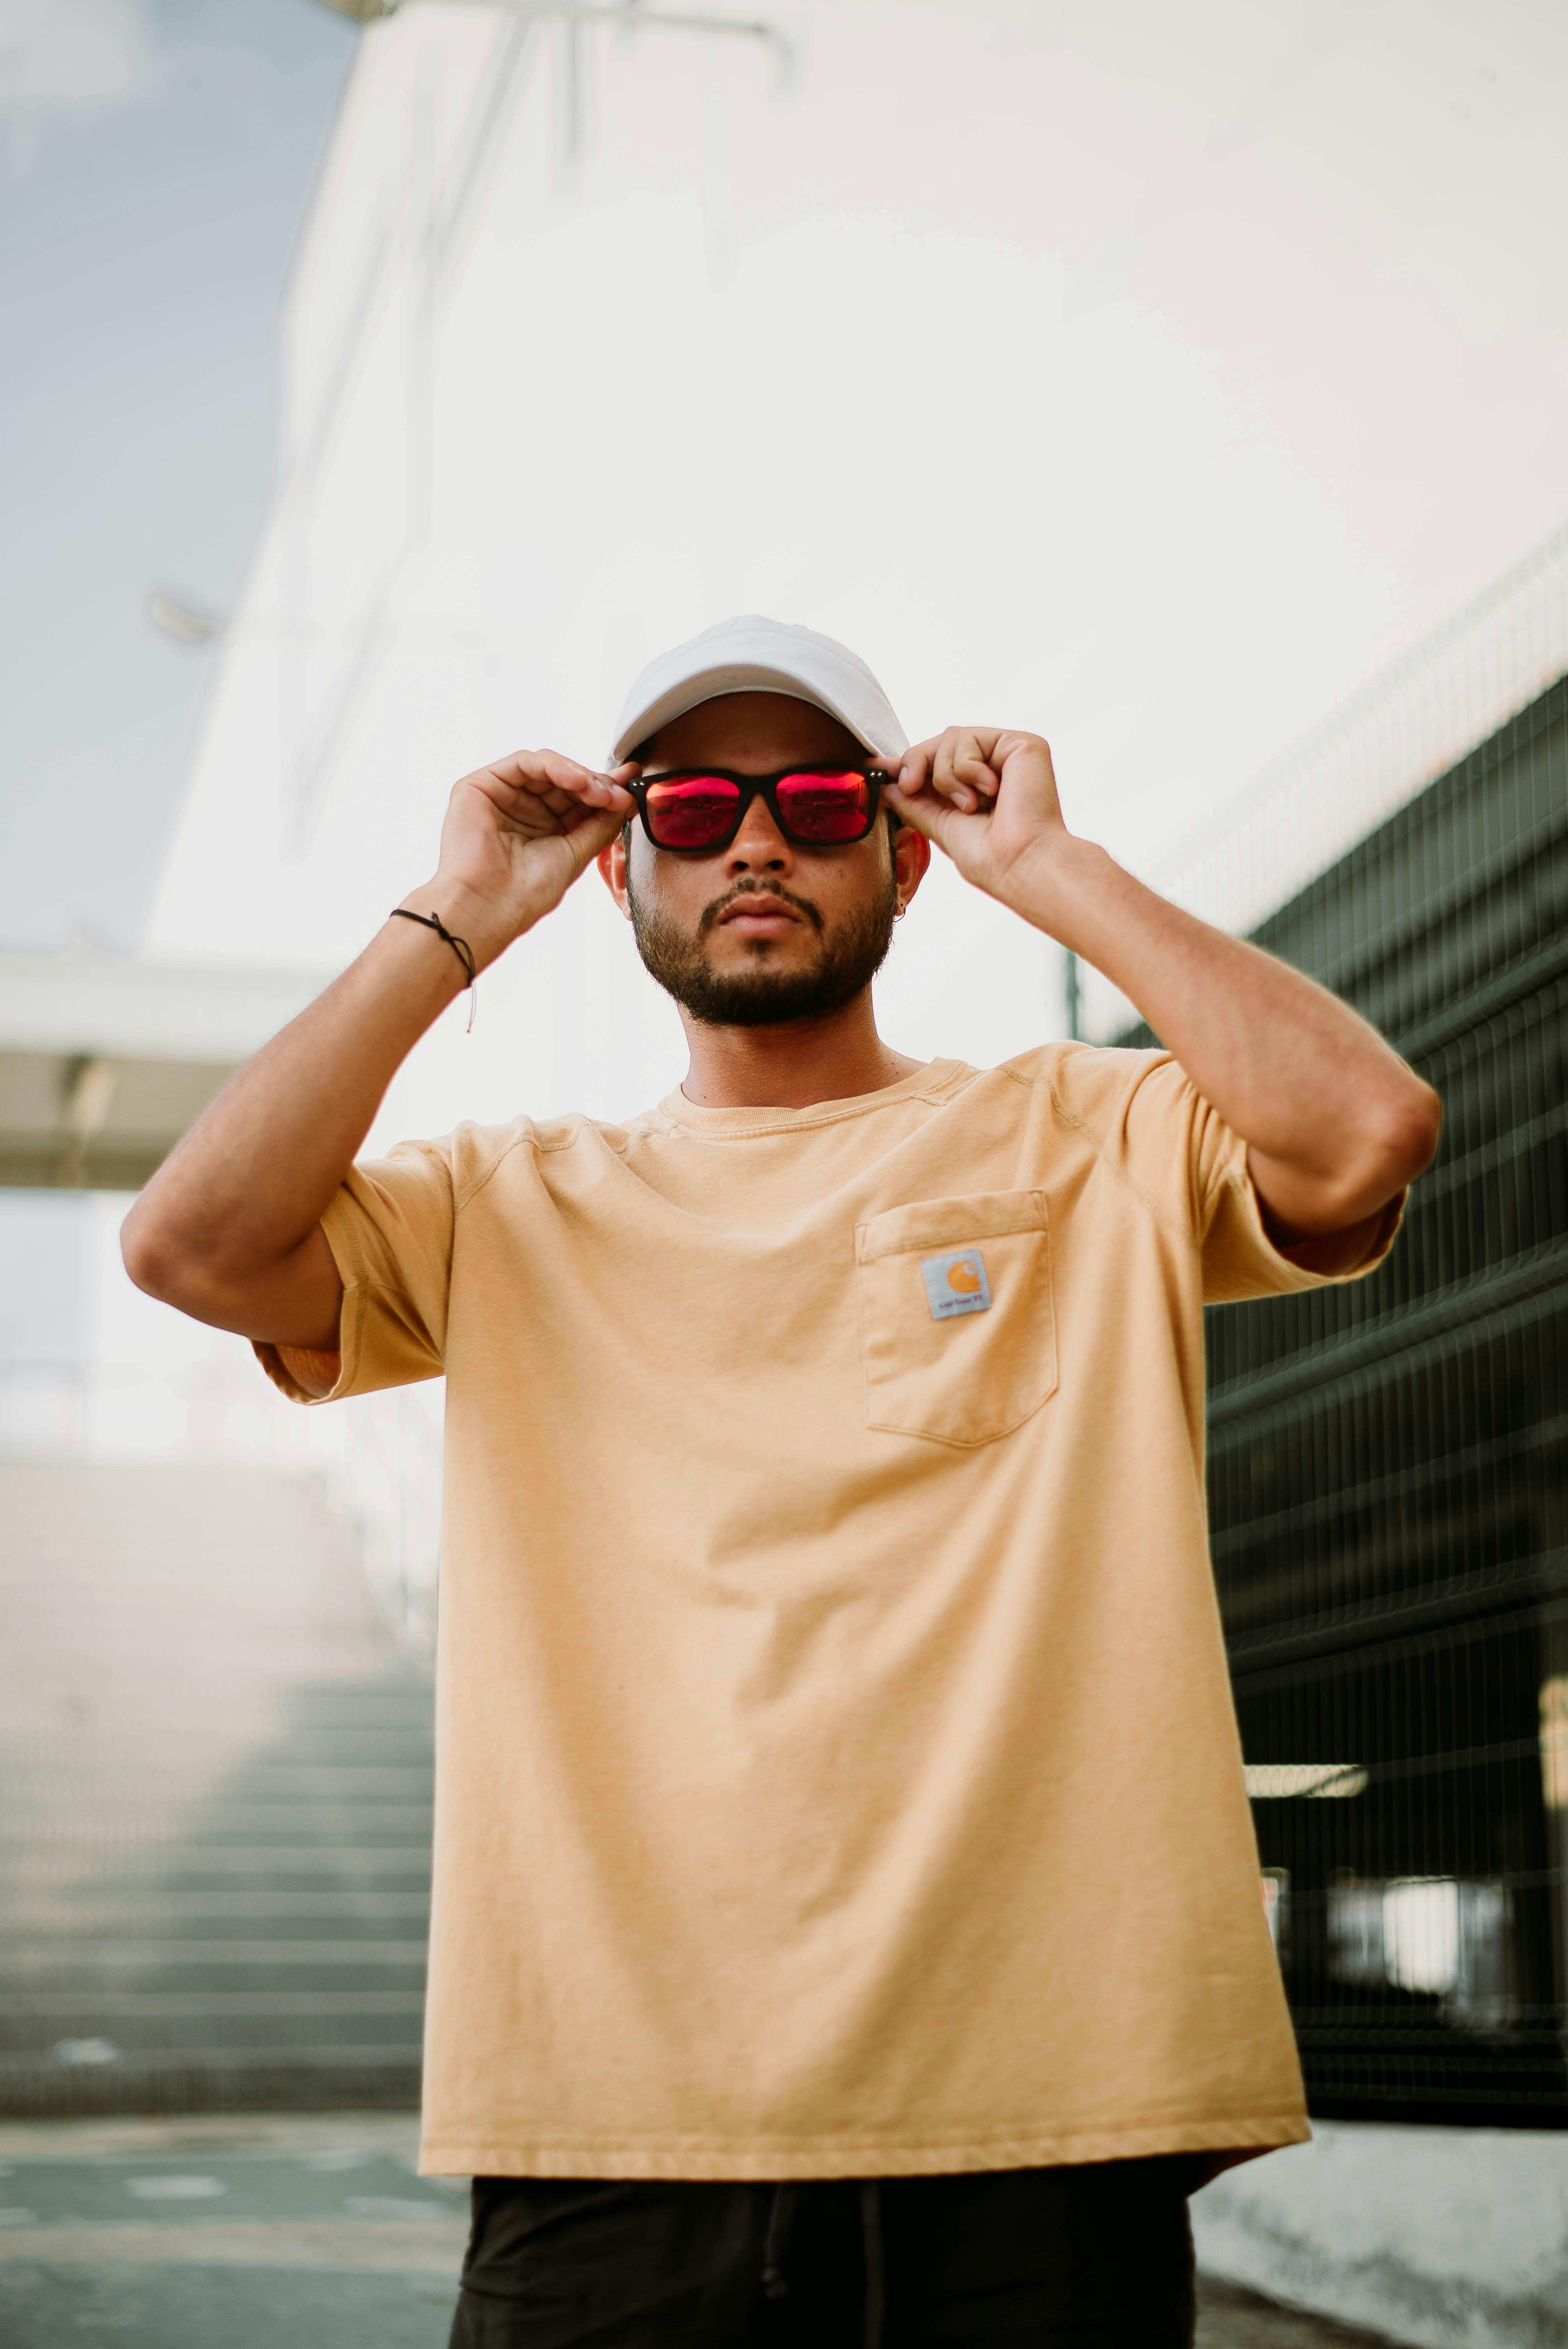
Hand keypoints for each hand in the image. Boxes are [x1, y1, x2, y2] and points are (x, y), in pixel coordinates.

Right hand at [406, 749, 638, 969]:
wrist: (488, 907)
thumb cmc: (525, 893)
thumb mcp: (575, 854)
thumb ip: (600, 824)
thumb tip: (627, 799)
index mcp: (543, 827)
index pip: (578, 799)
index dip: (606, 791)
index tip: (632, 786)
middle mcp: (522, 809)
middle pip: (566, 780)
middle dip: (598, 783)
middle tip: (621, 794)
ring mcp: (501, 795)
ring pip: (548, 767)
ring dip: (580, 776)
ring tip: (601, 793)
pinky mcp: (480, 785)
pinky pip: (524, 763)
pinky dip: (555, 767)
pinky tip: (577, 781)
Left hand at [884, 729, 1074, 914]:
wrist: (1018, 864)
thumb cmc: (990, 858)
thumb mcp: (940, 826)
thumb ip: (916, 803)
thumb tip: (886, 785)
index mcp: (976, 788)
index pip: (936, 763)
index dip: (905, 764)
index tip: (873, 768)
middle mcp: (993, 767)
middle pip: (939, 744)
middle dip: (917, 764)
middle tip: (910, 788)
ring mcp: (1007, 755)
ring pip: (951, 738)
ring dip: (947, 776)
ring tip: (970, 805)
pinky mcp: (1022, 744)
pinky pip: (971, 738)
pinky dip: (967, 768)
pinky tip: (989, 791)